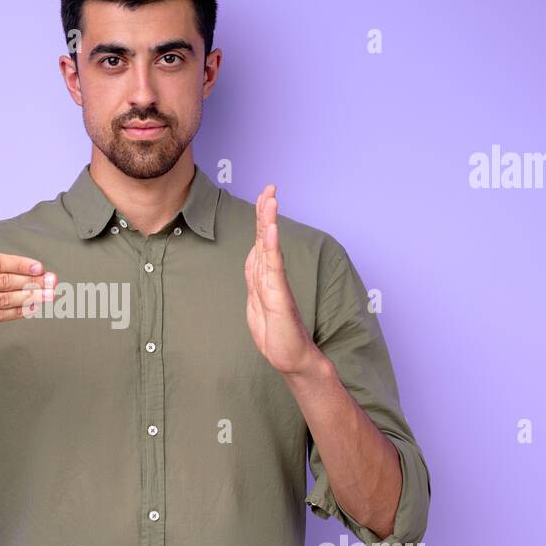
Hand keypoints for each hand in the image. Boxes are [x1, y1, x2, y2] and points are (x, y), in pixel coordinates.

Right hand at [0, 252, 54, 347]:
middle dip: (31, 282)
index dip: (20, 265)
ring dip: (29, 298)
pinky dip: (15, 313)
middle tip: (52, 282)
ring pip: (2, 300)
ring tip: (48, 296)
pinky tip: (30, 309)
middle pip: (3, 282)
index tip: (39, 267)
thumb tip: (1, 266)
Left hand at [244, 185, 319, 376]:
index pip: (259, 242)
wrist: (292, 360)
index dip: (260, 219)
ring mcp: (275, 286)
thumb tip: (254, 257)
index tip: (264, 195)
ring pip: (269, 248)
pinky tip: (270, 230)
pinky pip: (274, 269)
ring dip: (268, 221)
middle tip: (270, 185)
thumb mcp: (257, 304)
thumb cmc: (277, 334)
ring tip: (271, 197)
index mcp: (264, 277)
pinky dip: (271, 247)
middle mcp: (270, 277)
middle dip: (265, 211)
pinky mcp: (279, 298)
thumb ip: (255, 279)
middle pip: (264, 238)